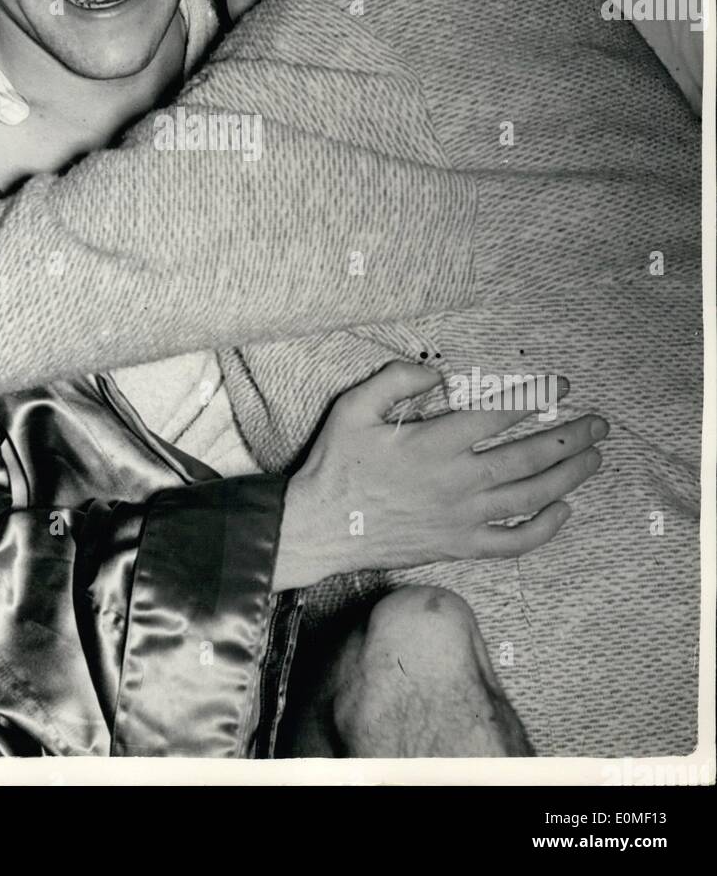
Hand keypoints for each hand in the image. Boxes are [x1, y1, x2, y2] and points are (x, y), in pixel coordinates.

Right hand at [272, 361, 606, 590]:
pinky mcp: (459, 545)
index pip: (499, 415)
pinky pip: (513, 542)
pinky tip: (563, 512)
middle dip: (569, 437)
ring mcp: (462, 518)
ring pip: (530, 497)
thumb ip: (395, 380)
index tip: (561, 387)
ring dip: (568, 476)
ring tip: (593, 458)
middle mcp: (458, 481)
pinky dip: (544, 530)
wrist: (321, 527)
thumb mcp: (354, 408)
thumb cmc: (336, 465)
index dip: (535, 398)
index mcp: (435, 443)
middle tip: (598, 423)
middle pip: (528, 457)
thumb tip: (437, 372)